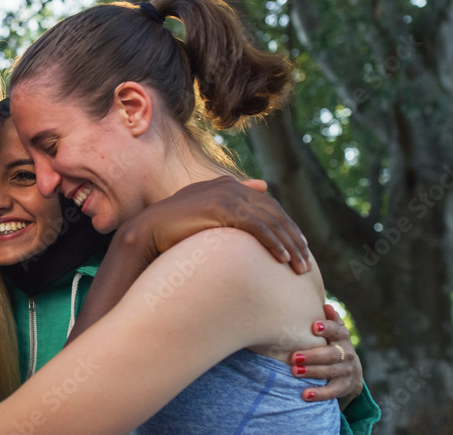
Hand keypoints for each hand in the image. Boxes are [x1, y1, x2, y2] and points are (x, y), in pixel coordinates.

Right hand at [133, 176, 309, 272]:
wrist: (147, 230)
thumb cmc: (171, 228)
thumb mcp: (202, 212)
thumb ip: (229, 202)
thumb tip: (263, 185)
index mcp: (226, 185)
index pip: (268, 206)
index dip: (286, 227)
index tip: (299, 247)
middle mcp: (230, 186)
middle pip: (274, 213)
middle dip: (293, 239)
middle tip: (305, 263)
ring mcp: (226, 195)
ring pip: (270, 222)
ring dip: (289, 246)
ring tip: (299, 268)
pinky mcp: (223, 209)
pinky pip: (258, 228)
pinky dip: (273, 244)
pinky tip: (282, 260)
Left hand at [289, 304, 363, 409]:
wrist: (351, 372)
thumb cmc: (332, 345)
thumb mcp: (333, 332)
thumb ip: (329, 320)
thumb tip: (327, 306)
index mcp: (341, 336)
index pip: (337, 331)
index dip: (327, 328)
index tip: (314, 327)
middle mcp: (347, 353)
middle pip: (331, 354)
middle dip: (312, 355)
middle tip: (293, 357)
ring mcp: (347, 371)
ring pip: (330, 372)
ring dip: (312, 372)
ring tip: (295, 372)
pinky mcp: (344, 387)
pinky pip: (333, 391)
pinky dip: (319, 393)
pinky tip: (305, 394)